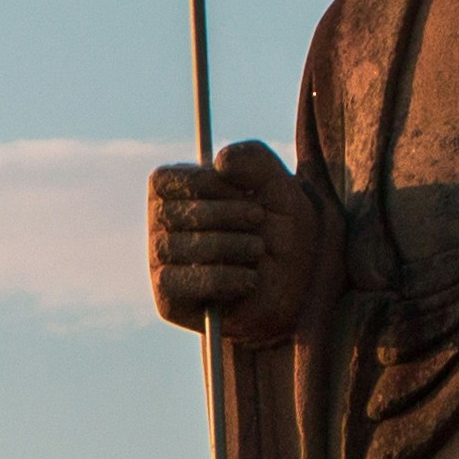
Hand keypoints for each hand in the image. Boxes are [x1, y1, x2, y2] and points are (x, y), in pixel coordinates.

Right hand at [149, 141, 333, 345]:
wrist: (298, 282)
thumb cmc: (281, 227)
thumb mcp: (277, 184)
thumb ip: (253, 159)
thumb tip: (219, 161)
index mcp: (175, 193)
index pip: (162, 180)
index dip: (205, 183)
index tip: (245, 190)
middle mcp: (160, 227)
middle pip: (169, 213)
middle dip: (225, 214)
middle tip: (260, 219)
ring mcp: (160, 264)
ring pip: (174, 248)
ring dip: (229, 246)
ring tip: (258, 250)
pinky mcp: (168, 299)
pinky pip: (178, 283)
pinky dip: (221, 278)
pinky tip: (248, 279)